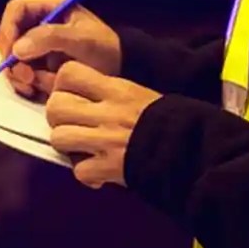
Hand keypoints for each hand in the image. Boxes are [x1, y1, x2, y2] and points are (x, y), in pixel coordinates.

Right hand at [0, 0, 120, 99]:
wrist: (122, 72)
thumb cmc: (106, 49)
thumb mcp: (83, 39)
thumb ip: (50, 37)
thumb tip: (17, 49)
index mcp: (49, 10)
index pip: (16, 10)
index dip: (8, 28)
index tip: (11, 52)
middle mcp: (39, 27)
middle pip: (9, 38)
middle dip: (13, 59)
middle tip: (26, 78)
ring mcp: (37, 49)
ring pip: (12, 60)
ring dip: (19, 76)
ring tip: (36, 86)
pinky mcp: (39, 68)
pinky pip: (21, 76)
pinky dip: (26, 85)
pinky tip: (39, 91)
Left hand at [45, 61, 161, 188]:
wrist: (193, 148)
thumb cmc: (165, 120)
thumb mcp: (136, 93)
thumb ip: (105, 92)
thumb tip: (73, 95)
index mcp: (115, 90)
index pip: (68, 73)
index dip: (62, 85)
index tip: (70, 95)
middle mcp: (108, 112)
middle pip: (55, 106)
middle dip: (57, 117)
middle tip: (71, 124)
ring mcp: (107, 140)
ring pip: (59, 137)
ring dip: (67, 145)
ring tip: (81, 148)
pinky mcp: (110, 168)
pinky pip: (79, 170)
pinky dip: (86, 173)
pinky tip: (98, 171)